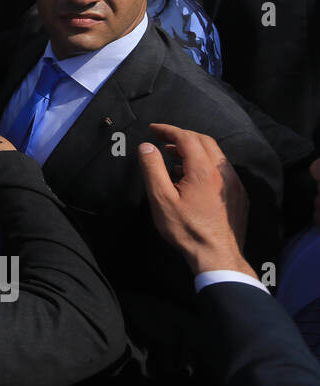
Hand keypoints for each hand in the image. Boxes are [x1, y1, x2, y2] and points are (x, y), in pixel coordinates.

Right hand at [138, 123, 254, 276]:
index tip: (153, 129)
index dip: (168, 130)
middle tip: (162, 140)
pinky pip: (222, 169)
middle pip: (204, 141)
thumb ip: (153, 169)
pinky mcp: (239, 195)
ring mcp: (234, 184)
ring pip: (215, 155)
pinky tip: (193, 178)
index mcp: (203, 169)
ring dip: (194, 149)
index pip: (186, 137)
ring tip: (174, 158)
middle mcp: (223, 172)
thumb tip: (146, 147)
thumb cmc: (186, 229)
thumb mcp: (161, 199)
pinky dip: (205, 163)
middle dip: (182, 136)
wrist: (217, 256)